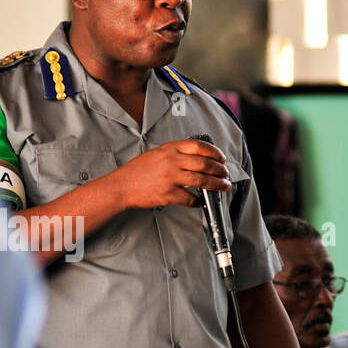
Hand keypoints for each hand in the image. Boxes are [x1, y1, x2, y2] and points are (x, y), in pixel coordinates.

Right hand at [112, 138, 231, 210]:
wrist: (121, 186)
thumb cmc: (136, 171)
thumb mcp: (156, 153)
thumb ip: (174, 153)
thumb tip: (195, 158)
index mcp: (169, 148)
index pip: (199, 146)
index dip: (214, 152)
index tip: (221, 158)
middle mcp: (171, 161)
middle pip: (204, 164)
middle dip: (219, 170)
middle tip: (226, 174)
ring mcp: (170, 178)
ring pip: (202, 181)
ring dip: (216, 185)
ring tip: (223, 187)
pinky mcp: (168, 194)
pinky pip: (190, 198)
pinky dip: (198, 201)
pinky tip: (201, 201)